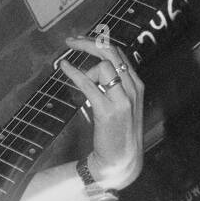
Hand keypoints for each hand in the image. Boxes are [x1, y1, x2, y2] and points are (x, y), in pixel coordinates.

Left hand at [59, 36, 144, 189]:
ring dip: (86, 69)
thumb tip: (94, 68)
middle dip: (89, 42)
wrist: (121, 160)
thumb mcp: (121, 104)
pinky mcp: (108, 111)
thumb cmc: (117, 132)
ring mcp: (122, 99)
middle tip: (70, 41)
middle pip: (112, 52)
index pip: (119, 53)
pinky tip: (63, 68)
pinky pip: (89, 84)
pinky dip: (74, 73)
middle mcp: (133, 88)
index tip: (81, 40)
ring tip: (79, 82)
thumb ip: (113, 85)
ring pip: (103, 65)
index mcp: (136, 84)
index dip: (98, 42)